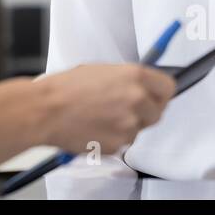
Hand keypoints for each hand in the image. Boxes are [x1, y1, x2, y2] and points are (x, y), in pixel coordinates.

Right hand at [37, 64, 175, 155]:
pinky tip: (94, 127)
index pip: (168, 88)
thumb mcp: (101, 70)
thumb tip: (140, 87)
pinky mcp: (118, 144)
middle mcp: (137, 100)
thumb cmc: (66, 88)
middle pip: (157, 112)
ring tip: (100, 116)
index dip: (160, 93)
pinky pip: (122, 142)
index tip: (154, 96)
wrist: (46, 110)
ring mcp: (129, 124)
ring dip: (125, 126)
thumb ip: (127, 80)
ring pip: (138, 129)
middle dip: (143, 112)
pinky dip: (112, 138)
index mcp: (135, 76)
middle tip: (123, 108)